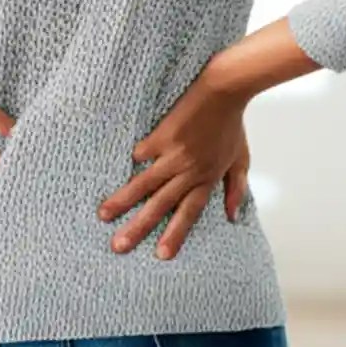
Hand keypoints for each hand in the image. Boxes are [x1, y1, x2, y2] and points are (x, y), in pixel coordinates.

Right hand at [97, 68, 252, 259]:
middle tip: (119, 246)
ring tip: (104, 216)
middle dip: (139, 228)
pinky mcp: (161, 136)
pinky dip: (134, 160)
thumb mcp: (241, 160)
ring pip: (145, 184)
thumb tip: (233, 216)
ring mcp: (173, 154)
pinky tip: (116, 170)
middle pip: (161, 206)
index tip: (161, 255)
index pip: (189, 213)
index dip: (176, 234)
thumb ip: (237, 188)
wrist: (223, 91)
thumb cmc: (232, 125)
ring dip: (123, 201)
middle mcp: (188, 171)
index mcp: (207, 178)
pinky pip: (143, 153)